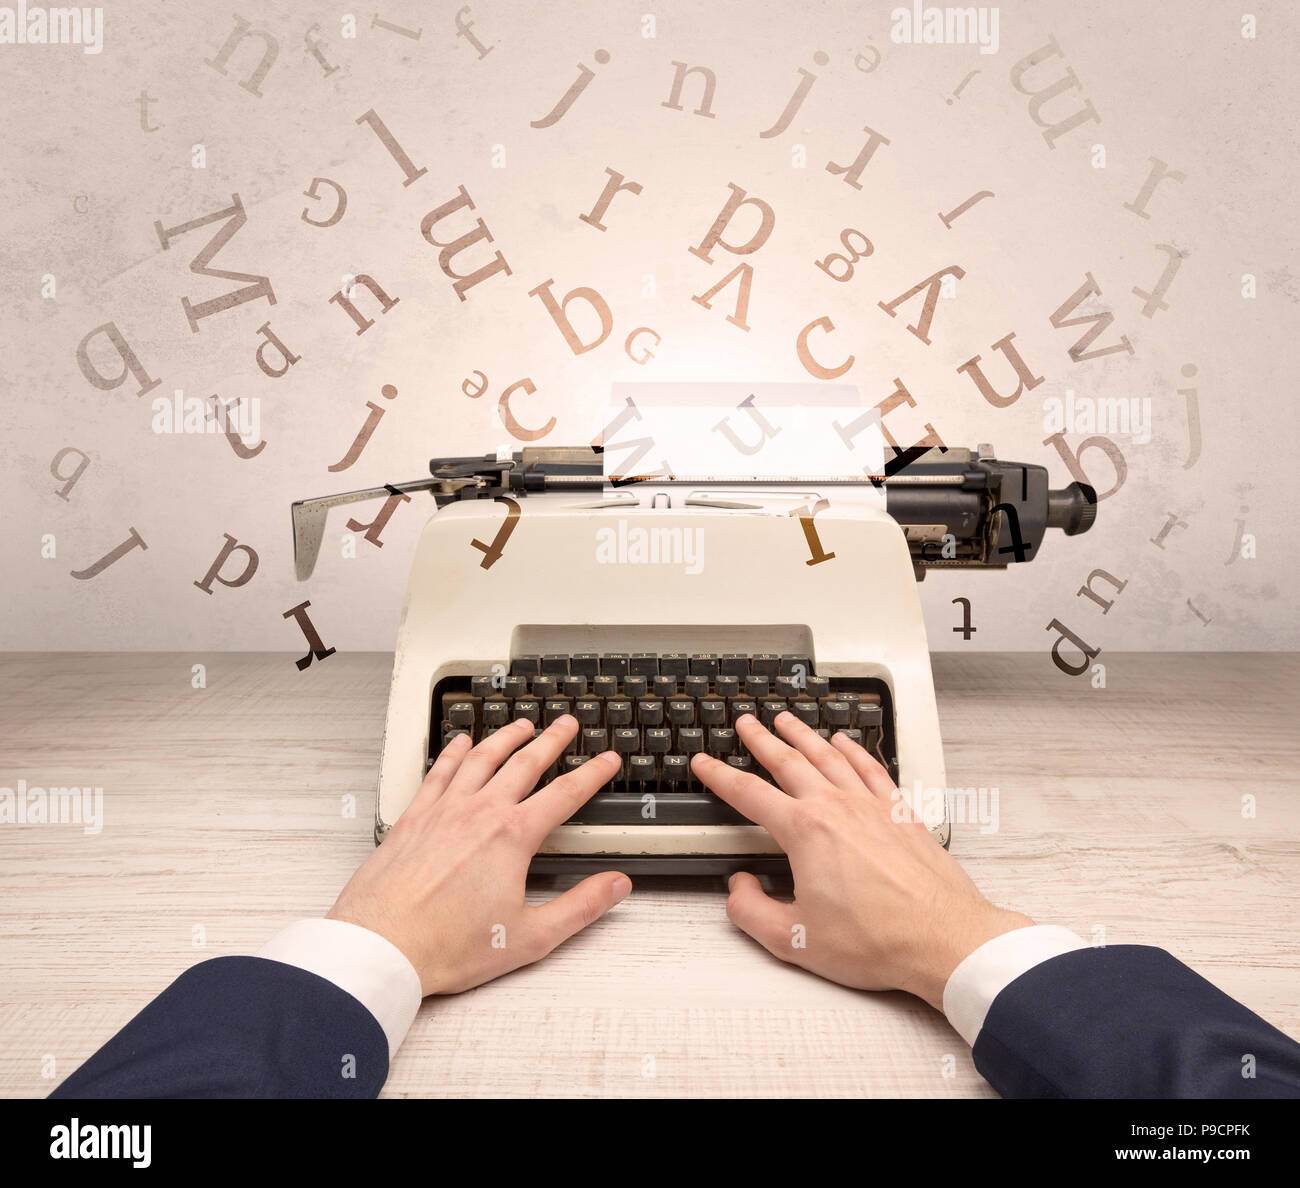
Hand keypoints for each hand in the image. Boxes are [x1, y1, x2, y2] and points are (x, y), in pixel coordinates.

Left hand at [327, 716, 628, 995]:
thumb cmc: (446, 946)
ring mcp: (443, 810)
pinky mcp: (413, 817)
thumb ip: (580, 908)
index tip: (606, 759)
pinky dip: (453, 752)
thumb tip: (614, 886)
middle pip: (525, 763)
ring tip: (522, 725)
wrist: (382, 947)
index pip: (565, 794)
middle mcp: (479, 813)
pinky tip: (460, 743)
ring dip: (506, 737)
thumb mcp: (530, 937)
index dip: (592, 773)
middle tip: (567, 724)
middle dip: (552, 740)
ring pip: (482, 759)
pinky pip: (438, 771)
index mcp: (512, 837)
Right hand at [691, 713, 1031, 1010]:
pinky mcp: (899, 812)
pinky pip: (870, 767)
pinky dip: (853, 750)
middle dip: (760, 740)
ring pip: (828, 756)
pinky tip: (844, 742)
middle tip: (744, 723)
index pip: (749, 794)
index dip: (719, 776)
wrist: (943, 939)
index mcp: (805, 832)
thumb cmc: (879, 940)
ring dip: (802, 735)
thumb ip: (752, 912)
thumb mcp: (796, 940)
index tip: (704, 763)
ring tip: (785, 720)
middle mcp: (836, 808)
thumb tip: (738, 889)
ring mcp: (870, 805)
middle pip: (788, 761)